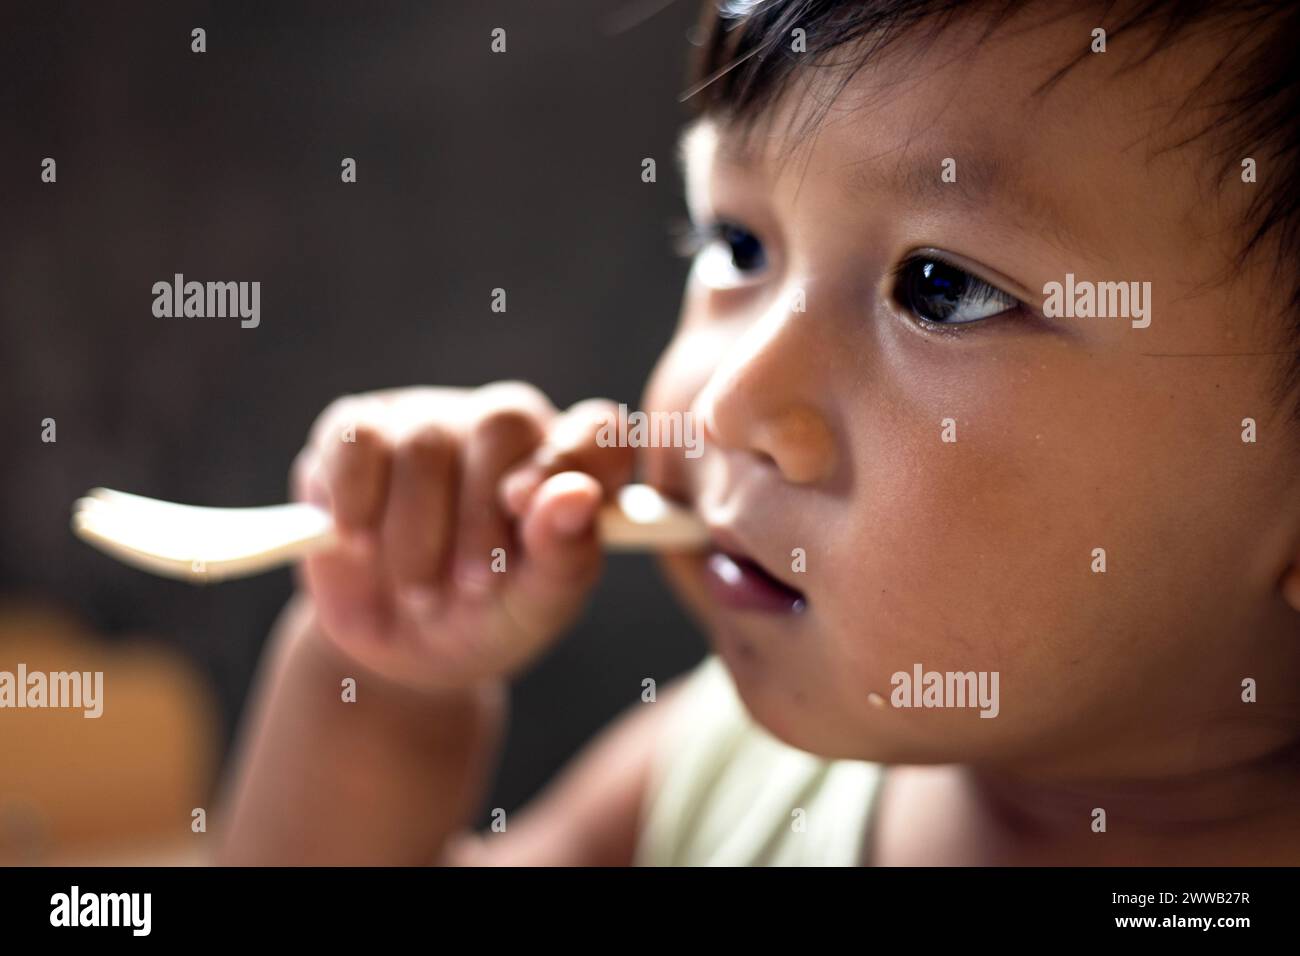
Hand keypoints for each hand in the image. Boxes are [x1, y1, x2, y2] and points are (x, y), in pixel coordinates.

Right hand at [290, 382, 632, 692]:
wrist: (393, 649)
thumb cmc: (485, 621)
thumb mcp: (533, 608)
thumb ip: (565, 554)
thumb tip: (578, 496)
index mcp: (568, 464)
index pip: (596, 429)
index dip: (571, 457)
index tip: (528, 507)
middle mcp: (505, 428)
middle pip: (501, 424)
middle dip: (481, 516)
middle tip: (471, 588)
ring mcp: (431, 419)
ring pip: (424, 443)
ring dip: (417, 531)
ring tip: (420, 591)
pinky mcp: (360, 430)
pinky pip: (358, 440)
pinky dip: (357, 499)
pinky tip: (361, 544)